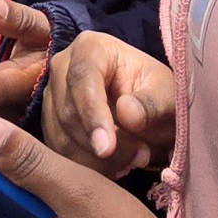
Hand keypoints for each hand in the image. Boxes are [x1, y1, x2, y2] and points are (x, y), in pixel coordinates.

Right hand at [43, 32, 175, 178]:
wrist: (152, 113)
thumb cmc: (159, 97)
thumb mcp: (167, 96)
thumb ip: (151, 103)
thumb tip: (127, 114)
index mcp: (90, 48)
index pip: (82, 79)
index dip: (93, 115)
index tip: (107, 148)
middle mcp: (62, 68)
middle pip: (68, 113)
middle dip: (104, 144)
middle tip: (140, 157)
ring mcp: (52, 98)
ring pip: (62, 138)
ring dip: (98, 161)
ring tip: (133, 161)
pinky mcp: (50, 125)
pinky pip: (59, 154)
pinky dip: (88, 168)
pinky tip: (115, 168)